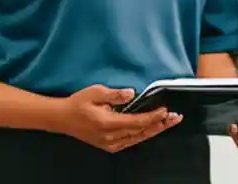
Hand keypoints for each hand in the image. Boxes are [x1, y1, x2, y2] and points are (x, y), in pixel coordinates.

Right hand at [55, 84, 181, 152]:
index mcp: (108, 123)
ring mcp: (110, 143)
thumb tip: (131, 93)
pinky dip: (142, 136)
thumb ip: (115, 94)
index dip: (153, 117)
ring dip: (153, 130)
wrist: (62, 118)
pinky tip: (150, 130)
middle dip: (160, 125)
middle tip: (175, 118)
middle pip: (141, 132)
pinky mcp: (108, 145)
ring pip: (137, 139)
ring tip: (166, 123)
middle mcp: (111, 137)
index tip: (165, 111)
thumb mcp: (95, 92)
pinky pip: (130, 142)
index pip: (137, 122)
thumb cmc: (78, 103)